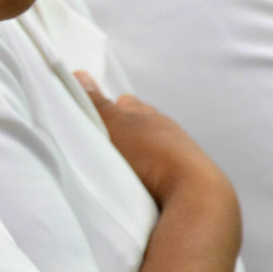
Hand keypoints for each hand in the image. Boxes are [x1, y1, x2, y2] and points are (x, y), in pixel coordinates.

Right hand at [75, 72, 231, 207]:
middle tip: (104, 144)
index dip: (110, 108)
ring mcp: (179, 156)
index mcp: (148, 114)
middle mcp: (166, 130)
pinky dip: (150, 174)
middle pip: (140, 125)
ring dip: (138, 155)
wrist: (193, 197)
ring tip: (121, 168)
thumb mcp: (114, 127)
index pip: (126, 103)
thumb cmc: (152, 157)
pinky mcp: (186, 180)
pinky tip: (141, 184)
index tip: (95, 116)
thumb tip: (80, 74)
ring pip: (152, 149)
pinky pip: (162, 171)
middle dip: (123, 131)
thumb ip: (96, 103)